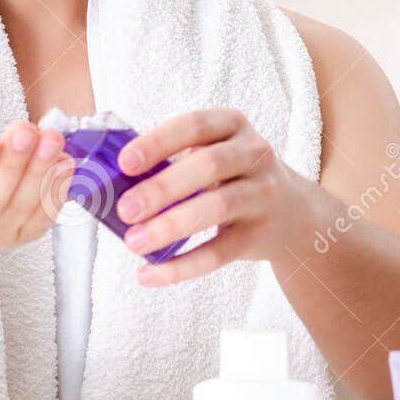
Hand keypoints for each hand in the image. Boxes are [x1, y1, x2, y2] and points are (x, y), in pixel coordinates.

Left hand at [113, 107, 315, 286]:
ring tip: (134, 242)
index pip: (194, 126)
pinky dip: (182, 266)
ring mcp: (262, 193)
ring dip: (171, 226)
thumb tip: (108, 180)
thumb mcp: (211, 152)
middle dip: (162, 188)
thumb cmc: (231, 177)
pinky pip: (220, 252)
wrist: (291, 212)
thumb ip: (169, 159)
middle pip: (208, 166)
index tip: (124, 162)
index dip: (159, 142)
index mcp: (231, 125)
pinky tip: (150, 274)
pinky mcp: (260, 234)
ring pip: (217, 207)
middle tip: (124, 209)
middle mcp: (253, 153)